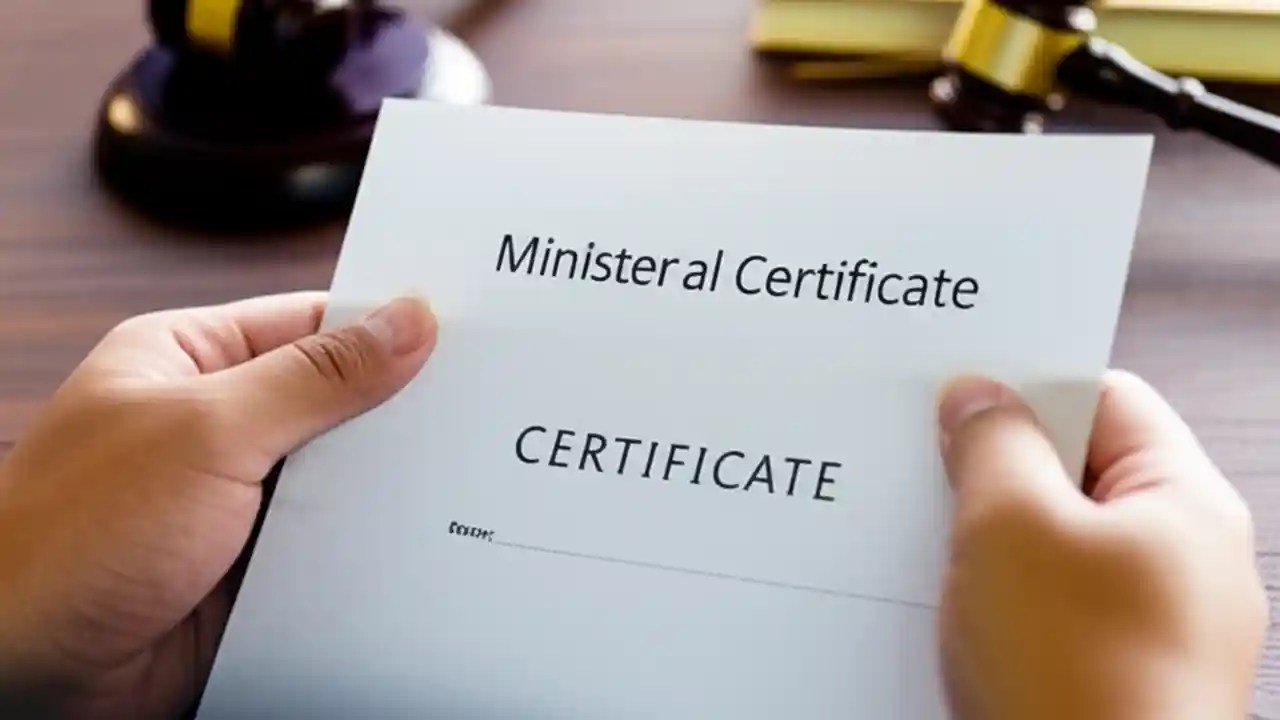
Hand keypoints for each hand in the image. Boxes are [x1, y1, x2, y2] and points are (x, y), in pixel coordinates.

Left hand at [0, 292, 436, 718]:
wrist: (23, 674)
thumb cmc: (71, 537)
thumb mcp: (206, 432)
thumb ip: (316, 377)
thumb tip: (406, 322)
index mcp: (187, 360)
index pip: (310, 323)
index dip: (385, 326)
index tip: (462, 334)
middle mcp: (212, 423)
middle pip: (334, 401)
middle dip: (395, 414)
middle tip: (481, 412)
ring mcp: (233, 499)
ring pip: (340, 479)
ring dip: (384, 489)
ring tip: (460, 481)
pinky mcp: (250, 567)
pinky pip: (330, 545)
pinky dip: (367, 548)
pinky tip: (413, 545)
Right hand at [936, 371, 1267, 719]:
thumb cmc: (1075, 675)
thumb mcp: (1010, 528)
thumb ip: (993, 443)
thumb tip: (977, 397)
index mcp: (1184, 504)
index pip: (1108, 399)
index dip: (1031, 384)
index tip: (961, 385)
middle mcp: (1182, 561)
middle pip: (1078, 472)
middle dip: (995, 465)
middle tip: (923, 462)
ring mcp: (1154, 626)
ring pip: (1057, 544)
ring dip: (989, 536)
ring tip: (925, 540)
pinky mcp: (1115, 677)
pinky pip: (1050, 607)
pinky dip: (999, 596)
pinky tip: (949, 608)